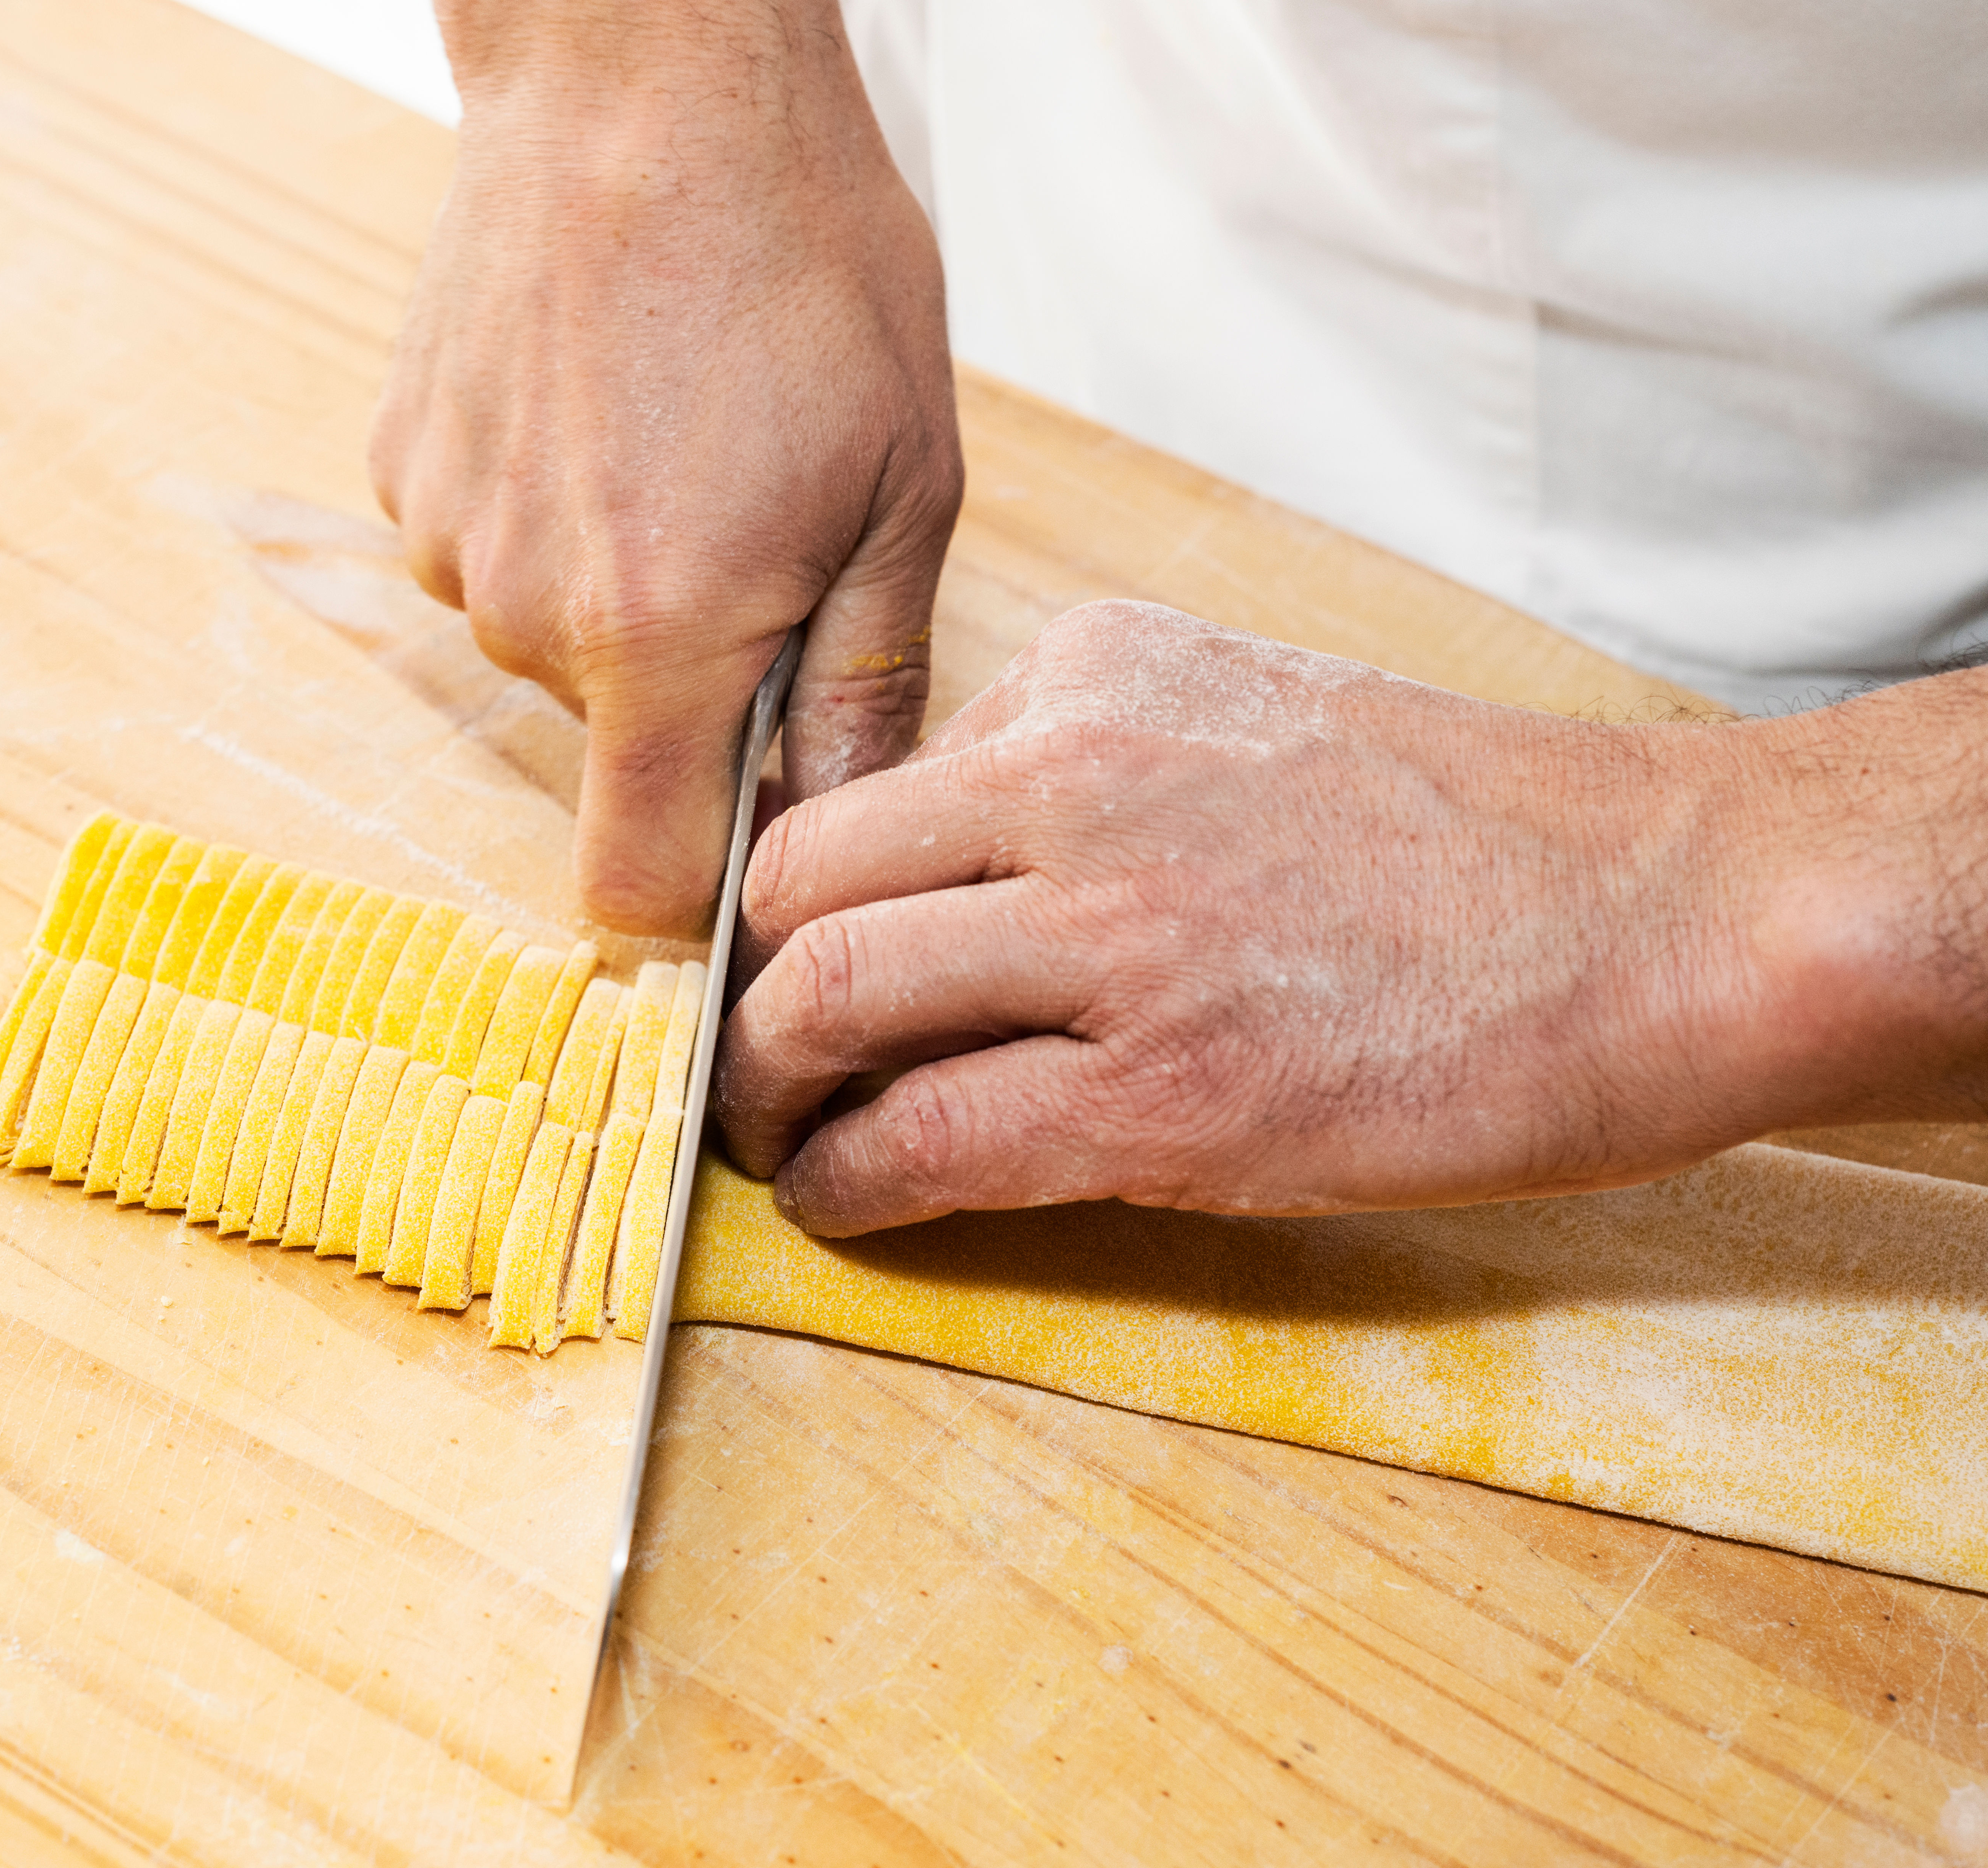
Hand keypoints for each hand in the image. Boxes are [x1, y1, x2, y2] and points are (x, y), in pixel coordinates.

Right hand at [371, 0, 960, 934]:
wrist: (641, 79)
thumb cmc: (801, 259)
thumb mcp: (901, 485)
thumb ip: (864, 686)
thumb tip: (839, 827)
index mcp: (664, 638)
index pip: (635, 887)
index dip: (696, 904)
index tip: (748, 860)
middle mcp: (530, 614)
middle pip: (611, 746)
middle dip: (689, 690)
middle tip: (760, 538)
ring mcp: (451, 539)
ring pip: (550, 642)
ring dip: (620, 589)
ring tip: (681, 444)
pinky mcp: (405, 470)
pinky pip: (492, 550)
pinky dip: (553, 515)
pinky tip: (605, 406)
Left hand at [714, 600, 1987, 1234]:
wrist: (1672, 913)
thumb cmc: (1476, 834)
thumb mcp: (1249, 717)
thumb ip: (1090, 768)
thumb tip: (948, 871)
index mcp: (1097, 676)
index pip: (870, 787)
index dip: (809, 894)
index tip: (795, 957)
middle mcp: (1078, 780)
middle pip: (800, 882)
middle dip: (743, 985)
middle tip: (747, 1055)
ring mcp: (1116, 938)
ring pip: (826, 1003)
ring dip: (763, 1089)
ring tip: (770, 1138)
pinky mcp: (1162, 1093)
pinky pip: (923, 1138)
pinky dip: (845, 1183)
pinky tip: (837, 1204)